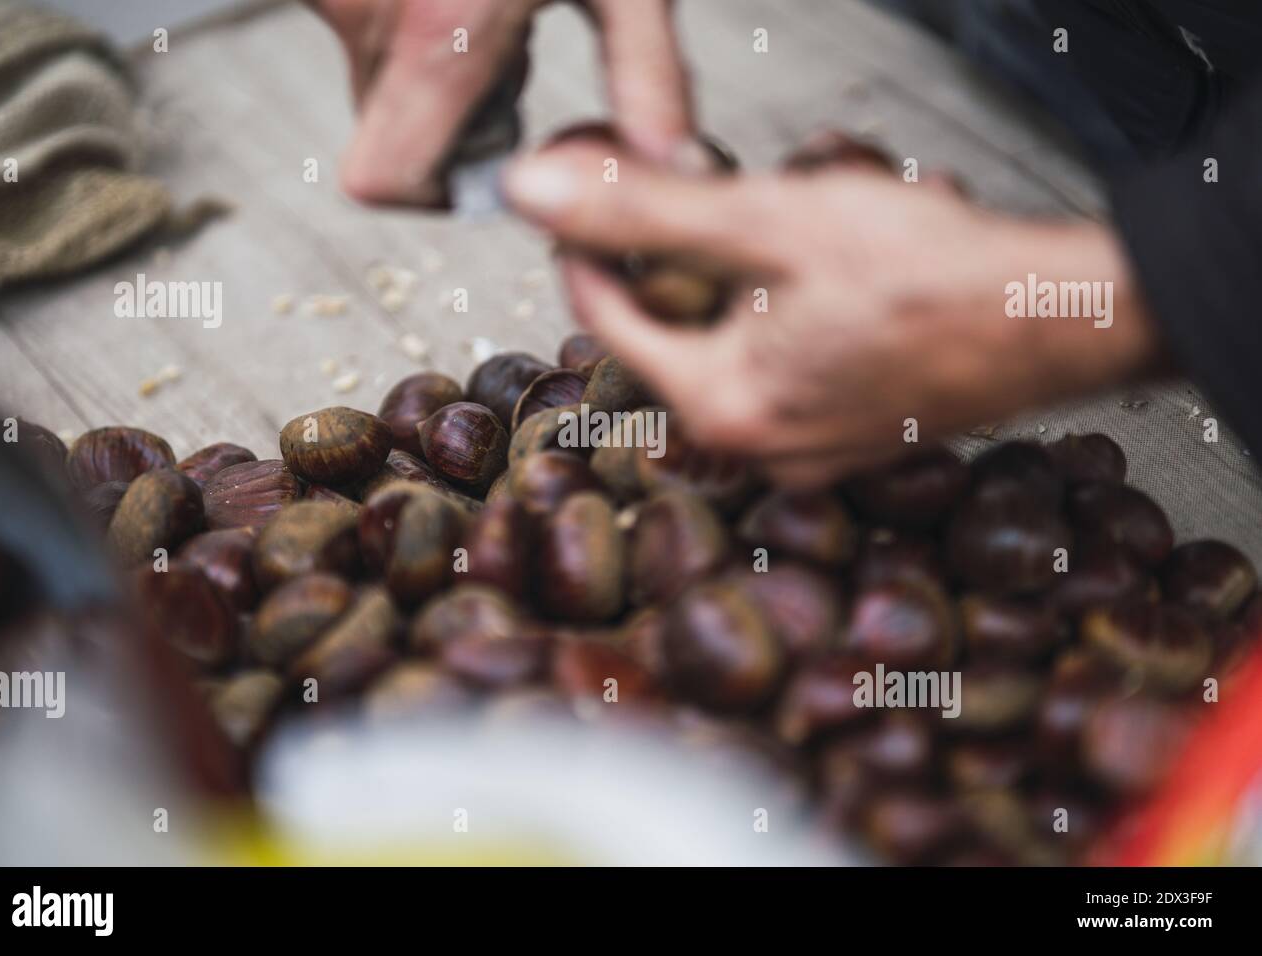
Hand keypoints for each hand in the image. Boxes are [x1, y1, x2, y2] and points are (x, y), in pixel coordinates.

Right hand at [309, 0, 694, 204]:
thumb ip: (647, 72)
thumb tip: (668, 164)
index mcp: (439, 28)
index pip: (383, 178)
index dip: (435, 195)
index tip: (494, 167)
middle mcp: (367, 9)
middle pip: (385, 138)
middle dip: (454, 134)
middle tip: (515, 78)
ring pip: (376, 84)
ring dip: (436, 79)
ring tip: (493, 14)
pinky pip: (365, 29)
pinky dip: (413, 31)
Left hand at [504, 141, 1165, 486]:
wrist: (1061, 319)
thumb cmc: (938, 276)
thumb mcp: (771, 221)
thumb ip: (647, 210)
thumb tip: (542, 195)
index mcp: (722, 404)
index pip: (607, 320)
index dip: (589, 247)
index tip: (589, 200)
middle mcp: (758, 446)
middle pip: (671, 338)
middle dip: (681, 262)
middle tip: (706, 204)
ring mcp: (808, 452)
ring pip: (733, 349)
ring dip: (743, 283)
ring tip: (791, 230)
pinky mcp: (851, 440)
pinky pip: (787, 371)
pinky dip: (792, 316)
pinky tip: (835, 276)